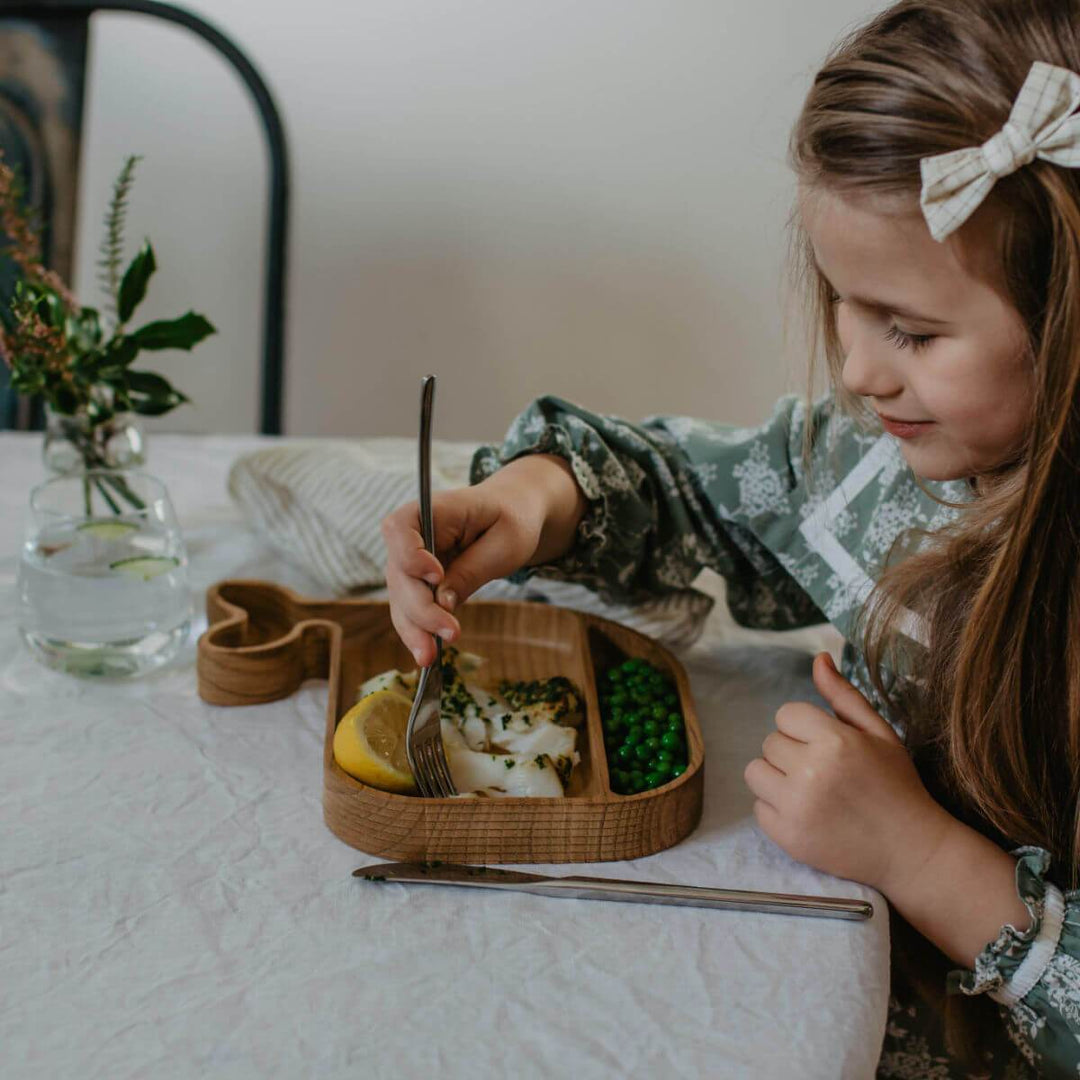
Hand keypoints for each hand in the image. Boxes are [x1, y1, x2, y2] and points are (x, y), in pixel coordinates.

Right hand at [381, 454, 585, 665]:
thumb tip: (442, 603)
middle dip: (419, 608)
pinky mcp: (419, 582)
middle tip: (450, 633)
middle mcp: (413, 535)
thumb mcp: (505, 542)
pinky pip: (410, 608)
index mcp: (433, 510)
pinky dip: (417, 631)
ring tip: (429, 657)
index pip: (400, 527)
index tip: (436, 575)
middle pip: (399, 572)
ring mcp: (412, 560)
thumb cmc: (513, 520)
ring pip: (400, 597)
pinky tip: (425, 654)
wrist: (514, 515)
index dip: (410, 554)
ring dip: (413, 629)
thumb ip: (472, 569)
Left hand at [743, 652, 949, 891]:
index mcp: (835, 741)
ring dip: (776, 778)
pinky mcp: (787, 836)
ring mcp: (796, 806)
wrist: (912, 852)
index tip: (826, 746)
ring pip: (756, 772)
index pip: (786, 715)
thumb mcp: (879, 733)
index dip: (804, 728)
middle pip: (770, 743)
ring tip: (809, 790)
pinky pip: (758, 808)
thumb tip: (818, 658)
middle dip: (792, 752)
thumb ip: (843, 695)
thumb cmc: (897, 786)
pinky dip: (776, 809)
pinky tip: (807, 814)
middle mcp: (811, 772)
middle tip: (823, 772)